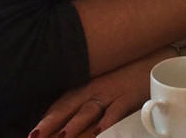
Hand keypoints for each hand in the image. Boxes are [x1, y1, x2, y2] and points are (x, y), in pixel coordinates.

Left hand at [29, 56, 155, 137]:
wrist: (152, 55)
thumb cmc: (126, 70)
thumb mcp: (103, 79)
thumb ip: (87, 94)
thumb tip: (70, 114)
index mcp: (85, 85)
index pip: (60, 103)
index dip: (45, 117)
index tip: (32, 132)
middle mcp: (94, 88)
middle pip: (68, 107)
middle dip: (50, 123)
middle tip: (35, 136)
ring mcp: (111, 92)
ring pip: (88, 109)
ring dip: (74, 124)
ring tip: (62, 137)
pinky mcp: (128, 96)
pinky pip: (116, 111)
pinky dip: (107, 122)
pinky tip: (99, 132)